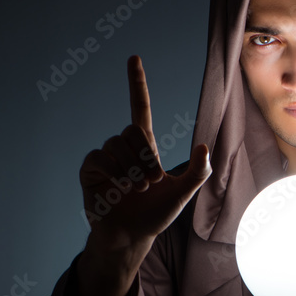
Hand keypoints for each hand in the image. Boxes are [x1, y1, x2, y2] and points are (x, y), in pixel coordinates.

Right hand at [79, 55, 210, 252]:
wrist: (131, 236)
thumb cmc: (155, 214)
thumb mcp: (182, 193)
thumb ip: (198, 172)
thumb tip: (206, 147)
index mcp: (144, 147)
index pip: (140, 108)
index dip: (136, 84)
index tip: (134, 59)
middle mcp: (122, 147)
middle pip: (132, 132)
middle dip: (145, 157)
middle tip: (150, 182)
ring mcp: (104, 158)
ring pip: (116, 144)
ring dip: (131, 169)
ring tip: (136, 189)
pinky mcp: (89, 170)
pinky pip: (98, 158)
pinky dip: (111, 172)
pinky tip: (117, 187)